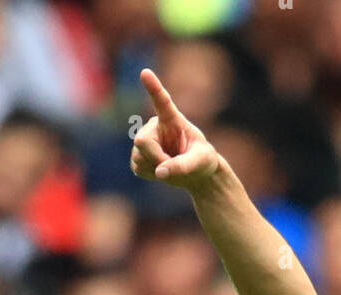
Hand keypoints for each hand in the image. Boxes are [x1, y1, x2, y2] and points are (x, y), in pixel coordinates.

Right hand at [131, 68, 219, 191]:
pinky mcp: (138, 155)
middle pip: (142, 141)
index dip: (153, 88)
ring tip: (171, 166)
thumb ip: (183, 166)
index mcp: (172, 119)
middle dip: (156, 158)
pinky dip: (150, 174)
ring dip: (155, 168)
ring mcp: (145, 139)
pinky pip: (137, 167)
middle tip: (173, 166)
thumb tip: (160, 172)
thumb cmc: (202, 160)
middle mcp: (154, 125)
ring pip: (138, 156)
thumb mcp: (201, 162)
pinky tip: (161, 170)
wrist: (196, 173)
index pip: (162, 101)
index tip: (145, 73)